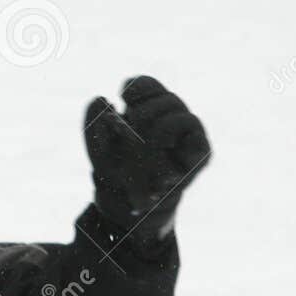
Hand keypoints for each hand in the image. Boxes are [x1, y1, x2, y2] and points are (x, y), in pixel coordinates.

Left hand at [83, 75, 210, 241]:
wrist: (132, 210)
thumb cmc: (118, 177)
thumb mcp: (99, 152)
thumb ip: (94, 125)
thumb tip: (100, 99)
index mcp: (148, 115)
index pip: (146, 85)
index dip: (135, 87)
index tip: (123, 99)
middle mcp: (172, 119)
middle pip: (161, 95)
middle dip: (139, 113)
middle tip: (129, 136)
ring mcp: (189, 134)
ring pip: (173, 104)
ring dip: (149, 124)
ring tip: (141, 150)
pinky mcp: (201, 150)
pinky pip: (187, 122)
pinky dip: (165, 131)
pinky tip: (157, 147)